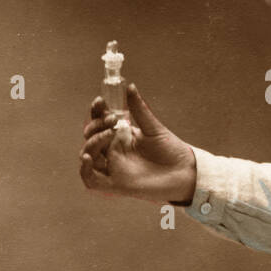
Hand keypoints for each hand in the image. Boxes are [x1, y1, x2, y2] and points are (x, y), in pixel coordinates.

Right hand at [80, 85, 195, 203]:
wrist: (185, 171)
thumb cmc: (170, 150)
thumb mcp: (153, 127)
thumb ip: (139, 109)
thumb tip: (130, 86)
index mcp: (120, 136)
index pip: (99, 123)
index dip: (96, 112)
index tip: (100, 101)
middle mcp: (113, 152)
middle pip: (91, 137)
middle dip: (95, 126)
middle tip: (111, 119)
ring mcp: (113, 168)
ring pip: (88, 156)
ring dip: (92, 143)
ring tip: (108, 133)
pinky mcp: (116, 185)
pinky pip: (92, 181)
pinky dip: (84, 170)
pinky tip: (88, 157)